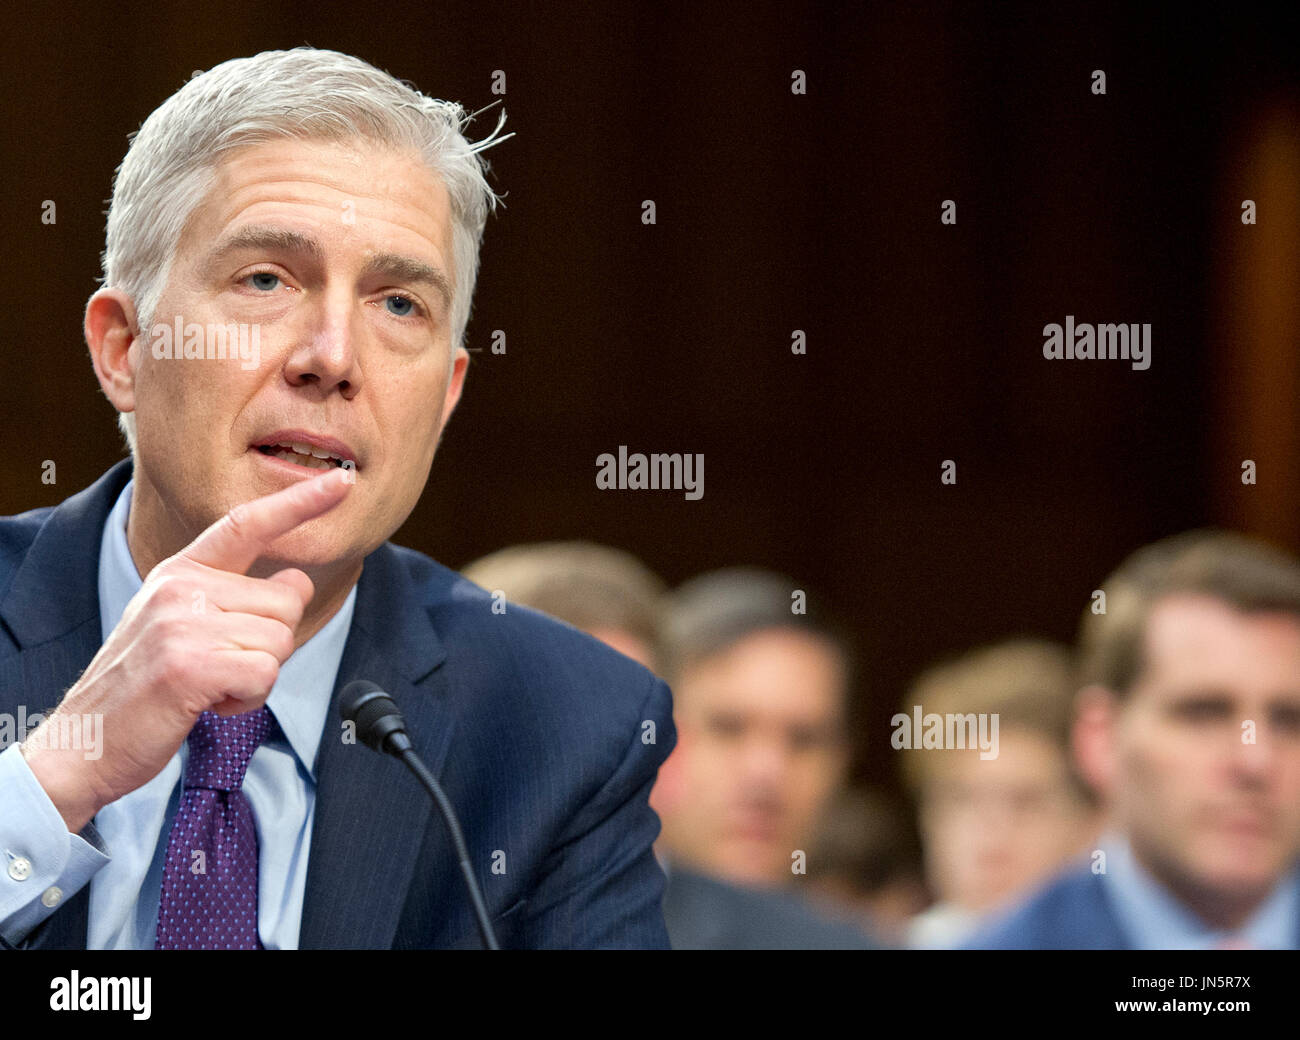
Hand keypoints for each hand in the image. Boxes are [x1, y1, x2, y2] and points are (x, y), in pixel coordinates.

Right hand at [22, 466, 352, 832]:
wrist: (82, 743)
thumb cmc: (142, 689)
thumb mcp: (178, 624)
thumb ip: (233, 598)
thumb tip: (296, 581)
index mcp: (179, 572)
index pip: (247, 523)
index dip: (299, 501)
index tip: (341, 480)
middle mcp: (180, 587)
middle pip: (286, 601)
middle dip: (271, 642)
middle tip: (222, 666)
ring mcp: (182, 623)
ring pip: (280, 640)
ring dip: (257, 675)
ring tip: (209, 685)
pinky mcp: (189, 664)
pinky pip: (265, 673)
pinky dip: (249, 697)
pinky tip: (209, 703)